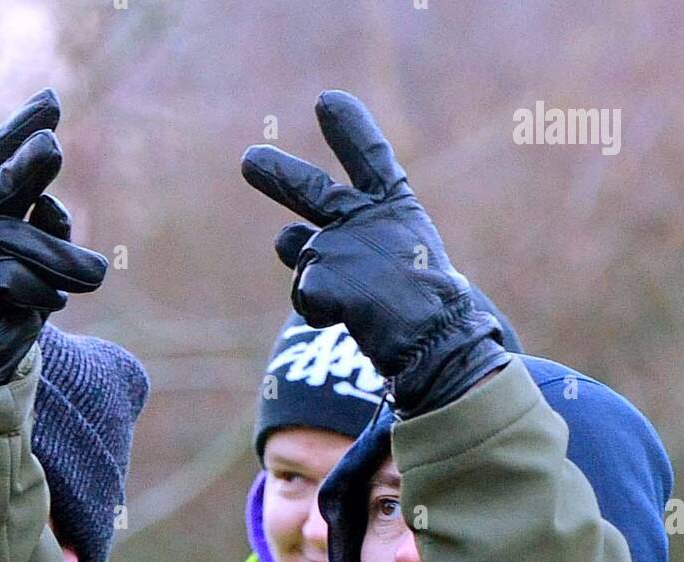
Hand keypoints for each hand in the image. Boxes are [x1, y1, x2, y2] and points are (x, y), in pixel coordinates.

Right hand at [0, 89, 107, 390]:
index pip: (0, 160)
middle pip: (4, 183)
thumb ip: (48, 234)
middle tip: (53, 147)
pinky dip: (43, 295)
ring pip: (33, 245)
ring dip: (70, 264)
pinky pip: (21, 281)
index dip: (21, 129)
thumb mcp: (37, 265)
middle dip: (28, 163)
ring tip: (95, 276)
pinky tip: (47, 302)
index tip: (50, 101)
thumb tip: (54, 205)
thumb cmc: (8, 304)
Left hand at [241, 91, 507, 413]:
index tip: (328, 101)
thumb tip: (280, 237)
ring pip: (304, 262)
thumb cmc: (422, 308)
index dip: (350, 129)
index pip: (371, 158)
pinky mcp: (322, 273)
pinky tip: (353, 319)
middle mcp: (364, 216)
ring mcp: (340, 241)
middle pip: (311, 190)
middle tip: (249, 162)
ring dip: (315, 286)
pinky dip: (318, 314)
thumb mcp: (393, 262)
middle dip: (277, 174)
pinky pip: (303, 297)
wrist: (435, 337)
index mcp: (394, 207)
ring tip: (357, 305)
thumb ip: (338, 242)